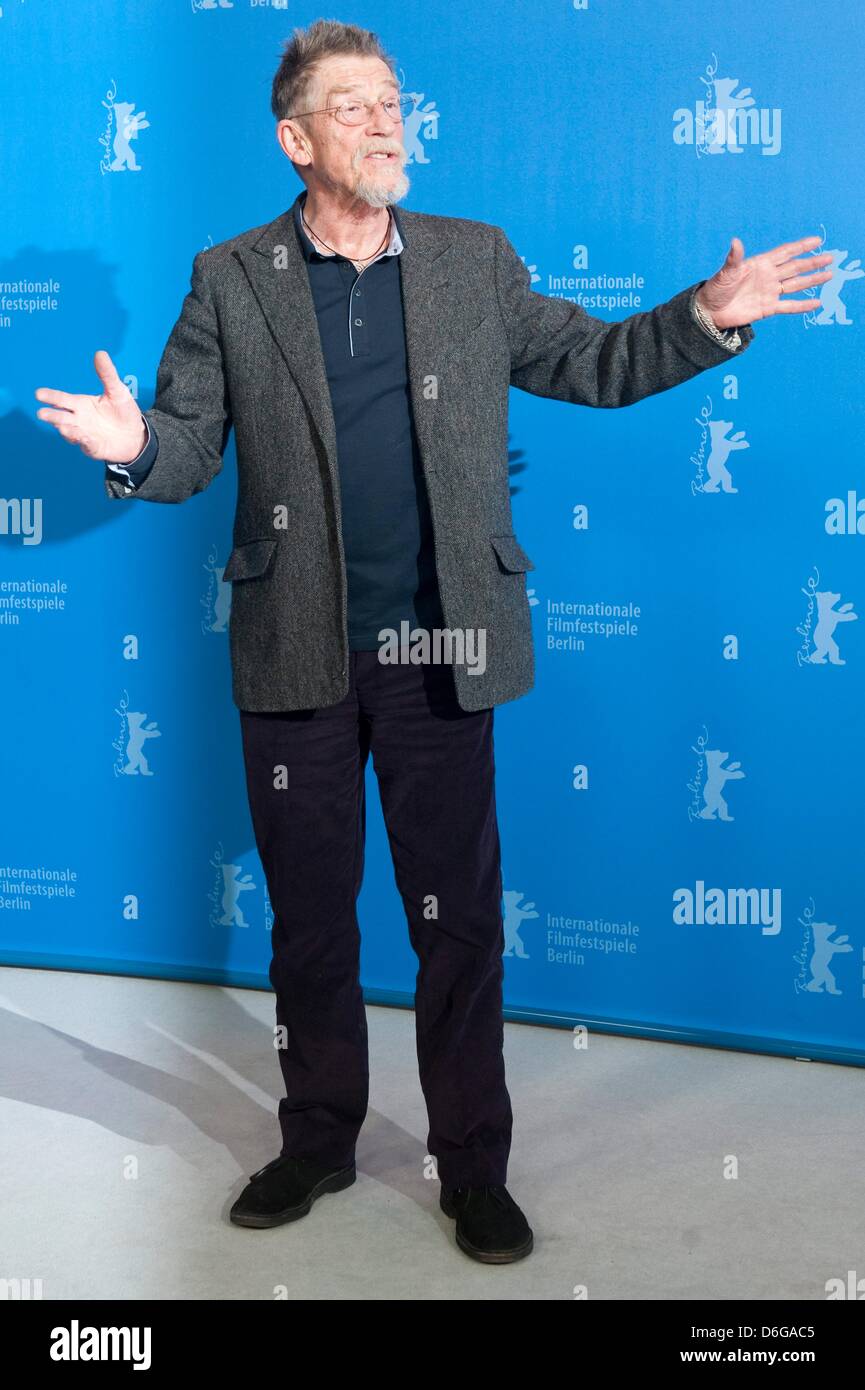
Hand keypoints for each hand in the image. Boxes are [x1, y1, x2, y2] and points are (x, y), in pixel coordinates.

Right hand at [34, 350, 146, 462]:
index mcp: (81, 404)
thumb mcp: (117, 391)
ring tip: (62, 426)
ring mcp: (84, 434)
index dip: (51, 397)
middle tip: (41, 413)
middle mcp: (79, 419)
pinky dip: (85, 441)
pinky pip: (88, 445)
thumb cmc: (123, 412)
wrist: (135, 435)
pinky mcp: (94, 448)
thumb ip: (107, 374)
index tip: (38, 394)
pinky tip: (84, 436)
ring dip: (66, 429)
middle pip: (61, 417)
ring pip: (70, 432)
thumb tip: (100, 353)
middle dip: (52, 415)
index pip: (62, 399)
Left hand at [694, 236, 833, 329]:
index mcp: (760, 264)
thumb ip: (734, 258)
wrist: (710, 311)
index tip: (817, 241)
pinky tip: (816, 303)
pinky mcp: (768, 308)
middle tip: (831, 257)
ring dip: (812, 280)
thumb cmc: (716, 289)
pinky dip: (802, 305)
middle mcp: (768, 276)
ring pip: (796, 284)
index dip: (801, 246)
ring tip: (830, 275)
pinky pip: (789, 306)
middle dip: (813, 262)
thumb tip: (736, 242)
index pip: (785, 252)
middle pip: (795, 267)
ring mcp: (769, 292)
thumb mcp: (726, 272)